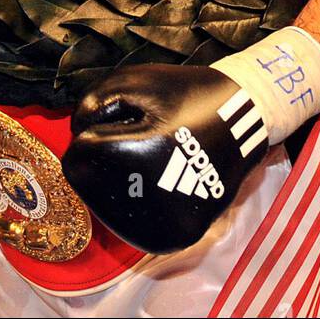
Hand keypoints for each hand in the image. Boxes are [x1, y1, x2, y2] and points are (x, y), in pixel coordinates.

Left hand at [61, 64, 268, 253]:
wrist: (243, 121)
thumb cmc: (187, 94)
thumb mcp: (134, 81)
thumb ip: (91, 105)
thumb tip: (77, 140)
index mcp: (138, 157)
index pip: (80, 155)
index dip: (95, 130)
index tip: (124, 119)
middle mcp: (148, 202)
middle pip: (87, 183)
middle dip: (101, 158)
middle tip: (137, 136)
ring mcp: (162, 225)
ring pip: (105, 205)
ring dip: (112, 181)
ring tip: (147, 156)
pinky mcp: (173, 237)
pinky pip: (131, 221)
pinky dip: (132, 200)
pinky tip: (153, 178)